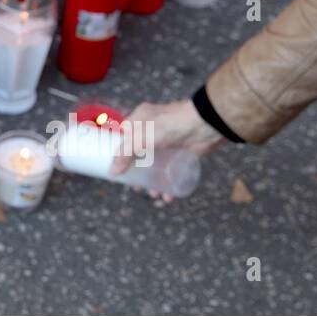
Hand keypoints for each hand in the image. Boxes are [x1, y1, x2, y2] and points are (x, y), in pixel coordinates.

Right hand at [110, 99, 226, 200]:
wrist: (204, 125)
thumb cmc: (170, 125)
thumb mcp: (141, 138)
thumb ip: (124, 154)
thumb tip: (112, 173)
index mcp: (140, 120)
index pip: (124, 137)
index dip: (119, 153)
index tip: (117, 169)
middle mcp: (152, 130)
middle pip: (139, 154)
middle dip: (137, 173)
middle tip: (136, 187)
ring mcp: (168, 142)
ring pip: (156, 165)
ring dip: (153, 181)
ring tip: (153, 194)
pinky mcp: (181, 153)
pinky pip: (171, 170)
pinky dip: (169, 183)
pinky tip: (168, 195)